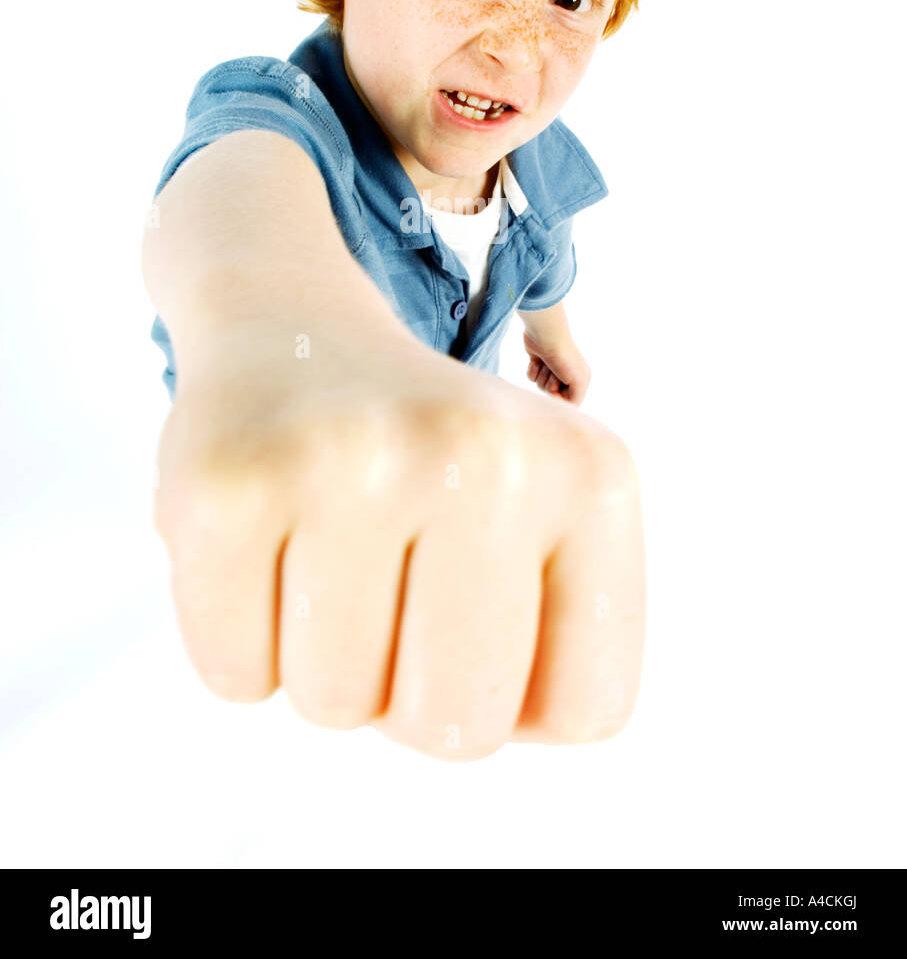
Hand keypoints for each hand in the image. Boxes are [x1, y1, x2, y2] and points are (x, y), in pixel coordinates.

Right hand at [153, 333, 643, 761]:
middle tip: (396, 591)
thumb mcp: (549, 521)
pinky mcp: (229, 484)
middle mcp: (482, 451)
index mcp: (588, 472)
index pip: (586, 711)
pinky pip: (235, 677)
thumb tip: (489, 726)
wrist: (297, 335)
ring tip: (330, 550)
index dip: (520, 696)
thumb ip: (561, 646)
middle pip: (460, 731)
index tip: (486, 608)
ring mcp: (350, 459)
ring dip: (324, 662)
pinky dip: (242, 641)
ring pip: (338, 708)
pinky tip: (267, 543)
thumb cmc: (434, 464)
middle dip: (414, 699)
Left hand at [523, 328, 591, 405]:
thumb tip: (563, 405)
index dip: (559, 399)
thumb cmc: (564, 357)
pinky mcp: (538, 362)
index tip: (554, 391)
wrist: (546, 334)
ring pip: (541, 385)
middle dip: (550, 384)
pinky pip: (532, 377)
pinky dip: (533, 370)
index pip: (569, 401)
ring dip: (541, 376)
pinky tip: (536, 360)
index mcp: (580, 378)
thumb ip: (575, 398)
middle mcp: (567, 373)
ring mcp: (552, 367)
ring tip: (546, 363)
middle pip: (553, 394)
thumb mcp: (578, 381)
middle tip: (553, 371)